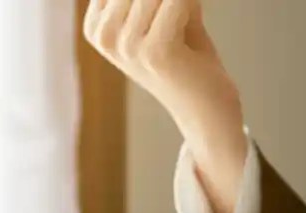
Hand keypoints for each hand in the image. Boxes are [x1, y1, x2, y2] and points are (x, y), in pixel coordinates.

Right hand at [84, 0, 247, 212]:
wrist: (208, 110)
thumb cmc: (189, 61)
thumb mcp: (167, 15)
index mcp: (97, 28)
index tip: (163, 19)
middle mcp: (105, 37)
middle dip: (166, 0)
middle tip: (177, 22)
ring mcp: (127, 46)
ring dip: (180, 2)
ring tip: (183, 30)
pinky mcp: (156, 52)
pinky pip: (176, 2)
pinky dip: (189, 7)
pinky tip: (189, 29)